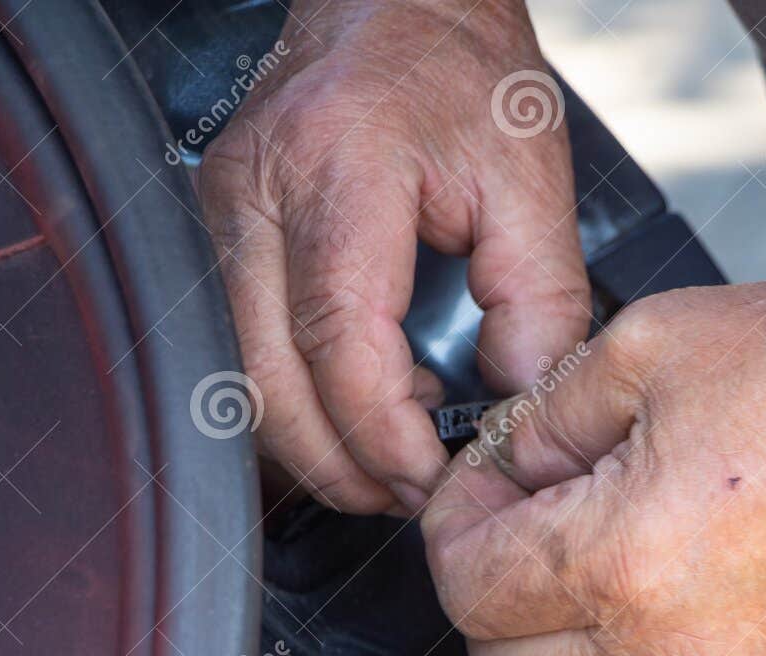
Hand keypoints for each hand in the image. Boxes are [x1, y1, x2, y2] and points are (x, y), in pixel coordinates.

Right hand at [198, 0, 589, 513]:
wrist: (396, 4)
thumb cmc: (462, 70)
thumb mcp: (533, 182)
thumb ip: (541, 304)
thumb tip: (518, 405)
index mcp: (339, 169)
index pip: (339, 344)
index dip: (384, 435)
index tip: (434, 477)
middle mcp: (257, 192)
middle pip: (267, 382)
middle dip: (340, 467)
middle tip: (410, 495)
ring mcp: (225, 211)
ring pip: (244, 378)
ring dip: (319, 442)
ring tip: (400, 451)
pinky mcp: (224, 229)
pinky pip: (249, 346)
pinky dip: (305, 398)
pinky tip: (371, 396)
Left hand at [422, 282, 765, 655]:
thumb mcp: (654, 345)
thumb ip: (545, 414)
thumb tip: (506, 459)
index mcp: (623, 562)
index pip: (465, 587)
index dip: (454, 525)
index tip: (486, 484)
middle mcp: (670, 651)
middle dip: (493, 588)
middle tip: (533, 514)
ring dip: (566, 623)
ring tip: (619, 533)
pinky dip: (644, 648)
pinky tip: (683, 573)